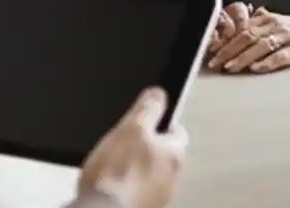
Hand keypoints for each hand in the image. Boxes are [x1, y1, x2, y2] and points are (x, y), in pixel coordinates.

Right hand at [77, 88, 186, 207]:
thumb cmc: (118, 175)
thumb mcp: (131, 128)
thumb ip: (148, 109)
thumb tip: (158, 94)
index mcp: (174, 154)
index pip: (177, 130)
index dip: (161, 121)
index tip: (149, 118)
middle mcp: (172, 177)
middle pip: (164, 153)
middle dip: (148, 147)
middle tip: (126, 141)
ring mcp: (159, 196)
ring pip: (152, 173)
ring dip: (138, 167)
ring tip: (114, 164)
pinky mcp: (144, 207)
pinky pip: (139, 190)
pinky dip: (129, 185)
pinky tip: (112, 183)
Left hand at [207, 9, 289, 73]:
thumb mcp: (272, 22)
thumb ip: (253, 24)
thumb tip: (229, 27)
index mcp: (265, 18)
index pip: (240, 28)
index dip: (224, 39)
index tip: (210, 50)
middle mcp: (274, 25)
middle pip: (246, 36)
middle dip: (228, 50)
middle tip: (214, 62)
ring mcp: (286, 37)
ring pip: (260, 46)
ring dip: (243, 57)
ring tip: (229, 67)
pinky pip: (280, 56)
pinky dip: (266, 62)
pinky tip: (255, 69)